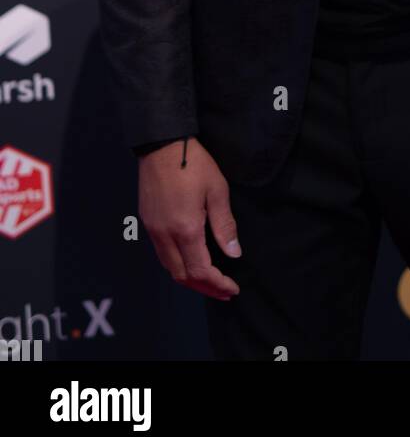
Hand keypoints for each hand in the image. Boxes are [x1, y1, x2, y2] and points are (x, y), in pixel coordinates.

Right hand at [138, 138, 241, 300]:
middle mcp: (165, 235)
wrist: (162, 144)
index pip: (201, 271)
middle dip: (205, 288)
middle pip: (183, 276)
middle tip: (224, 291)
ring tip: (210, 280)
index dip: (217, 284)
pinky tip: (190, 259)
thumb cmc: (193, 163)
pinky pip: (162, 254)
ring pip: (170, 268)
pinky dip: (177, 265)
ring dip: (190, 279)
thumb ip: (224, 225)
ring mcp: (153, 229)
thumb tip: (234, 253)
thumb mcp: (217, 191)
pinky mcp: (148, 222)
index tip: (232, 289)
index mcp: (185, 229)